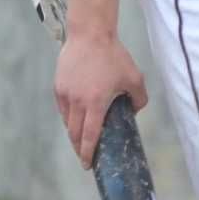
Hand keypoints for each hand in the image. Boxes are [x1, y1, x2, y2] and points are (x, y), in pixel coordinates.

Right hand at [54, 32, 147, 167]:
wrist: (90, 34)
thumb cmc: (115, 56)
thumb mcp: (135, 77)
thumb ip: (139, 98)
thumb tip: (135, 111)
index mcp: (96, 102)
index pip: (90, 135)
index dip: (88, 153)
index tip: (88, 165)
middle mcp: (78, 101)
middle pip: (75, 134)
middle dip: (80, 148)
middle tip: (86, 157)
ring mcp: (66, 94)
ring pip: (68, 122)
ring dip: (74, 133)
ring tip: (82, 139)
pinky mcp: (59, 87)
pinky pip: (63, 109)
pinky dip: (69, 117)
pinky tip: (76, 119)